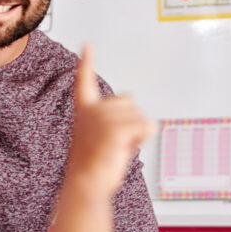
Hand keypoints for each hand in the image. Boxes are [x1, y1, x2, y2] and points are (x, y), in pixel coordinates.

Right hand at [63, 46, 152, 197]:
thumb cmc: (95, 166)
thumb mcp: (102, 138)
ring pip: (140, 116)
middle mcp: (92, 110)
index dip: (86, 63)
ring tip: (116, 149)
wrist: (86, 185)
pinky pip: (146, 126)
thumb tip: (145, 123)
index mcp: (85, 111)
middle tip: (113, 144)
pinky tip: (125, 149)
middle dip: (131, 123)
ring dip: (136, 134)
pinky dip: (143, 139)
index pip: (84, 81)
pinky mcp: (115, 128)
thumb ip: (115, 123)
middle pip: (129, 102)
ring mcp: (103, 117)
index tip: (87, 46)